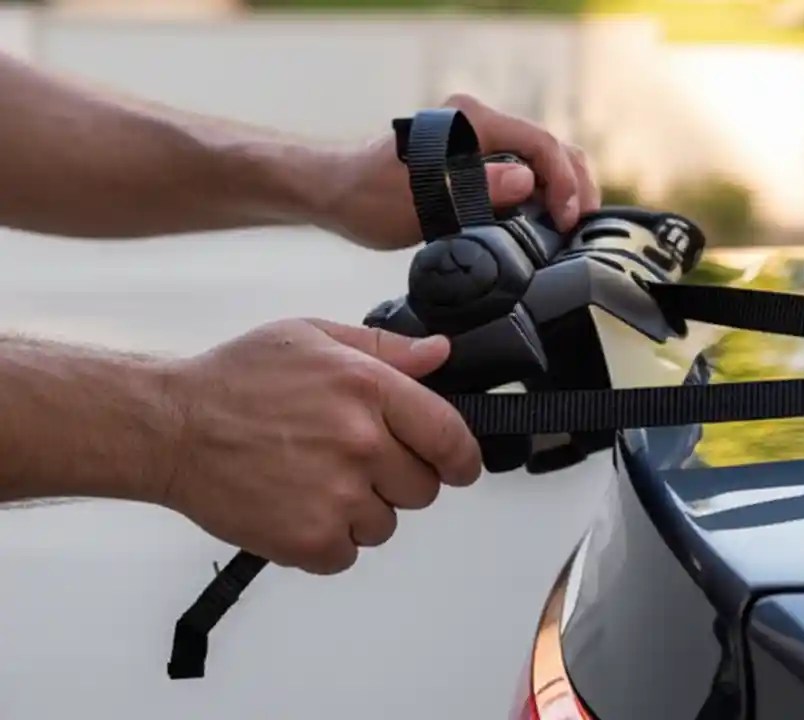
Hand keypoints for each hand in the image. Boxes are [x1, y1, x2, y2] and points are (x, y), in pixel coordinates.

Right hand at [159, 319, 481, 574]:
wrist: (169, 427)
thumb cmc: (236, 379)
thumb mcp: (313, 338)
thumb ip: (386, 349)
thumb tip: (440, 355)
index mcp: (369, 388)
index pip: (451, 437)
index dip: (461, 458)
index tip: (457, 466)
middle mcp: (361, 443)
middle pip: (424, 488)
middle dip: (398, 480)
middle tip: (353, 463)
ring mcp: (337, 495)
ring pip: (386, 524)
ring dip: (360, 510)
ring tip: (313, 480)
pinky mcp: (309, 540)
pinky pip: (349, 554)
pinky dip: (328, 540)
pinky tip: (297, 506)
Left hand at [316, 94, 600, 250]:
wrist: (333, 192)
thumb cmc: (365, 196)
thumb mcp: (419, 202)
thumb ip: (475, 191)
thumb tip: (526, 183)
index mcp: (469, 122)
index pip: (540, 144)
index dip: (564, 183)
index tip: (566, 219)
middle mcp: (477, 122)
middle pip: (550, 146)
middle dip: (576, 184)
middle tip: (583, 224)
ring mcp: (478, 139)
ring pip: (541, 157)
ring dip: (562, 188)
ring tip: (570, 225)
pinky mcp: (474, 157)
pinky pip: (523, 168)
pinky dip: (543, 191)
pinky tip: (545, 219)